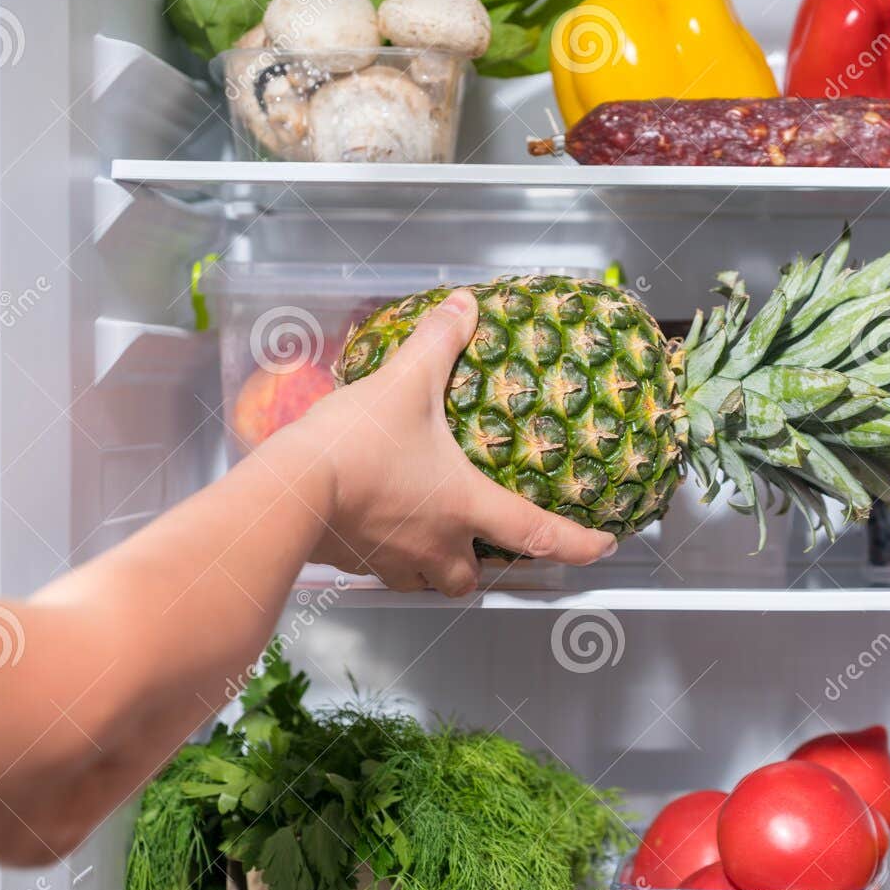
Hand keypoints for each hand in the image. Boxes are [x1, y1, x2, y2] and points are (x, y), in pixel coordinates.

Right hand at [258, 288, 616, 593]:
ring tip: (428, 540)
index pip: (538, 536)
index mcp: (464, 507)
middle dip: (481, 568)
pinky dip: (385, 556)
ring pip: (425, 584)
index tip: (603, 549)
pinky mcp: (350, 564)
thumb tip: (464, 306)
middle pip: (470, 580)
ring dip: (433, 569)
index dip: (577, 546)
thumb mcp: (405, 382)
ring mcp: (390, 561)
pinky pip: (378, 571)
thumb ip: (438, 343)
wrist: (286, 491)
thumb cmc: (358, 443)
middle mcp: (434, 546)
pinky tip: (373, 528)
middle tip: (482, 543)